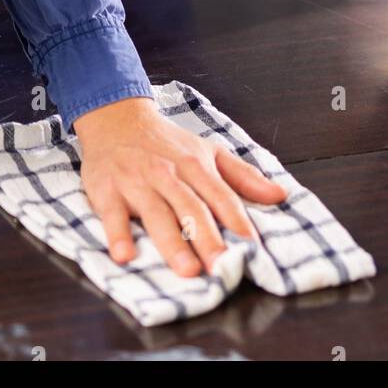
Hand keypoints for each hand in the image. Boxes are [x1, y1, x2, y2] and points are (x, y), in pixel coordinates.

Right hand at [73, 96, 287, 277]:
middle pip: (191, 209)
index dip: (238, 222)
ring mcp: (137, 182)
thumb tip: (279, 195)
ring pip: (157, 214)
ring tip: (187, 269)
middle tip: (222, 268)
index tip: (252, 248)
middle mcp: (168, 174)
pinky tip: (125, 255)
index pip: (221, 197)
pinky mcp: (108, 190)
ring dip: (172, 242)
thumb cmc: (166, 142)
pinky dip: (118, 235)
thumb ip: (243, 176)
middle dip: (208, 239)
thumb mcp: (208, 151)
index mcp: (195, 165)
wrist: (117, 118)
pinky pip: (112, 215)